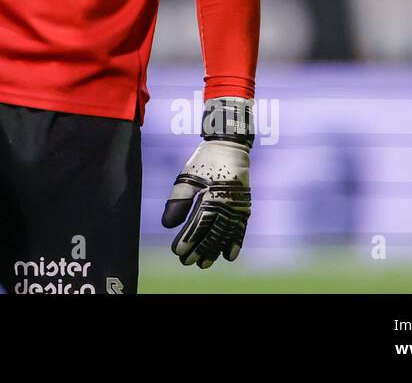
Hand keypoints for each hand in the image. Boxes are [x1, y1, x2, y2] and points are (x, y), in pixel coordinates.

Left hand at [162, 139, 251, 267]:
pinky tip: (229, 256)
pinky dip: (236, 243)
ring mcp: (238, 206)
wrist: (230, 147)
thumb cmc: (204, 161)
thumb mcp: (187, 176)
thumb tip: (167, 225)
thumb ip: (178, 200)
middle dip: (199, 249)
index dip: (188, 239)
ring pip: (225, 234)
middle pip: (212, 232)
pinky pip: (240, 229)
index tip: (177, 252)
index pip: (199, 223)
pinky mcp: (244, 207)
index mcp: (213, 195)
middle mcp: (228, 203)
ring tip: (204, 264)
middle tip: (186, 262)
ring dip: (215, 250)